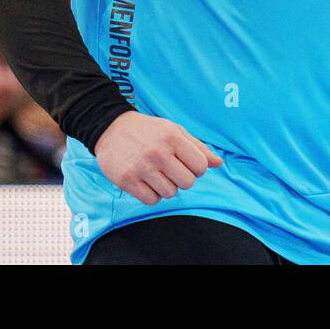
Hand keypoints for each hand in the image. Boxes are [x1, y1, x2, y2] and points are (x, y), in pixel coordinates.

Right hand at [94, 111, 222, 205]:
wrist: (110, 128)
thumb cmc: (148, 131)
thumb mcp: (174, 131)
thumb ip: (197, 147)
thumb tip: (219, 163)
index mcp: (172, 137)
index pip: (201, 166)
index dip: (197, 168)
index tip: (186, 164)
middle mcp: (158, 152)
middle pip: (187, 183)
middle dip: (182, 179)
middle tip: (171, 170)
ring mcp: (141, 167)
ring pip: (170, 193)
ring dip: (166, 187)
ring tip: (156, 174)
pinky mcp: (127, 180)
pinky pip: (152, 200)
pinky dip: (152, 195)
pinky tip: (146, 182)